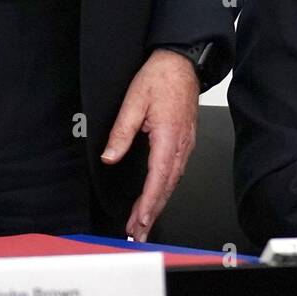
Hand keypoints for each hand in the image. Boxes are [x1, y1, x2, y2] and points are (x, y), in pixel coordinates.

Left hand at [100, 50, 199, 241]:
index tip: (140, 222)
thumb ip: (121, 132)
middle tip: (138, 233)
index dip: (149, 204)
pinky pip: (176, 171)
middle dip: (152, 212)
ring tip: (143, 222)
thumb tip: (110, 156)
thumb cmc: (161, 77)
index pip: (158, 178)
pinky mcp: (185, 140)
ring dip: (158, 203)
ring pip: (173, 181)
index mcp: (169, 136)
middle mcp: (181, 144)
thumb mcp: (134, 101)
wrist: (181, 62)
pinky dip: (165, 188)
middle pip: (167, 186)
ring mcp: (186, 143)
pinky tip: (157, 196)